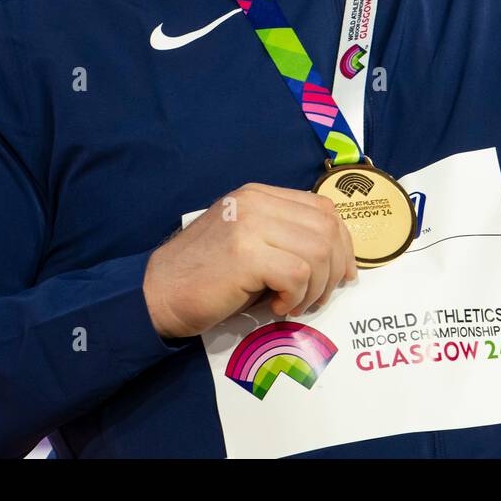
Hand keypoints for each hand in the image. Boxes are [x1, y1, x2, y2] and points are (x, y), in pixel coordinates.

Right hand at [143, 182, 357, 336]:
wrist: (156, 293)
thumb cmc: (205, 276)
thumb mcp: (250, 241)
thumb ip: (285, 236)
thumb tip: (336, 258)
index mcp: (260, 194)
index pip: (322, 207)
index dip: (342, 243)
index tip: (344, 274)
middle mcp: (257, 201)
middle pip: (327, 227)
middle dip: (334, 269)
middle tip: (319, 297)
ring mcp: (250, 224)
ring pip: (317, 251)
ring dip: (315, 287)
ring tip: (295, 304)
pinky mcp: (245, 253)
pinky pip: (297, 273)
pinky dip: (296, 297)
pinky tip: (277, 306)